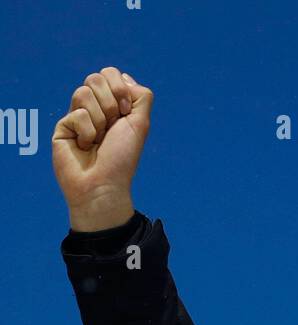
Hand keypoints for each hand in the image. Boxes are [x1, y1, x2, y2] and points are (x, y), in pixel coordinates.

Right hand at [52, 67, 152, 230]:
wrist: (105, 184)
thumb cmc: (122, 159)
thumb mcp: (140, 125)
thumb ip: (141, 97)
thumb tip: (126, 78)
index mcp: (113, 105)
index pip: (109, 73)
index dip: (119, 89)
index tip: (125, 112)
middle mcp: (94, 108)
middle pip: (95, 78)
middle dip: (109, 104)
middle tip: (111, 128)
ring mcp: (77, 115)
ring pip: (83, 92)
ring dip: (99, 120)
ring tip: (99, 140)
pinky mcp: (63, 125)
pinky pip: (77, 114)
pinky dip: (87, 132)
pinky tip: (86, 147)